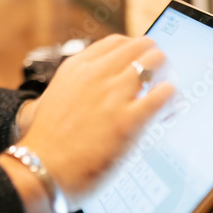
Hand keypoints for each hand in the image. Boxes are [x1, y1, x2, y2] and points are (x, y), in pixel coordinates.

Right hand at [17, 34, 173, 194]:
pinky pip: (165, 94)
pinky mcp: (129, 121)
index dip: (135, 53)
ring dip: (167, 77)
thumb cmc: (47, 143)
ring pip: (157, 61)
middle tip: (157, 82)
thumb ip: (80, 88)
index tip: (140, 67)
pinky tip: (167, 113)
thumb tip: (105, 89)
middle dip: (155, 61)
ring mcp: (112, 95)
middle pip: (142, 45)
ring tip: (163, 98)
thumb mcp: (57, 99)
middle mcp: (96, 75)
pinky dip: (172, 100)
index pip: (118, 42)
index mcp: (76, 67)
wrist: (39, 170)